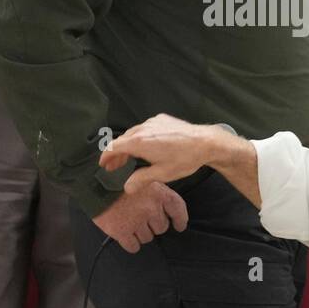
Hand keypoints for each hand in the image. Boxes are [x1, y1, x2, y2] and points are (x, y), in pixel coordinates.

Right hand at [92, 182, 187, 253]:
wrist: (94, 181)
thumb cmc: (118, 178)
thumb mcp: (142, 178)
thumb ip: (155, 192)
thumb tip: (165, 208)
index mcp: (158, 193)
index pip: (178, 209)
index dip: (180, 220)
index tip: (179, 225)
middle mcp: (151, 209)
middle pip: (161, 227)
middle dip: (154, 225)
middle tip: (143, 218)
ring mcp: (137, 221)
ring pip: (148, 238)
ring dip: (141, 233)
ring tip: (131, 222)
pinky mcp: (122, 231)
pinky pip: (134, 246)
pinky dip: (131, 243)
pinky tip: (126, 235)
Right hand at [101, 114, 220, 194]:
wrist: (205, 142)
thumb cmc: (184, 159)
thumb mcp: (161, 173)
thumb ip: (140, 179)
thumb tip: (126, 188)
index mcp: (139, 142)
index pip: (113, 147)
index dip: (105, 156)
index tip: (103, 164)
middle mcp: (143, 128)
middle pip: (122, 140)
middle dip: (116, 153)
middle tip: (113, 166)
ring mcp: (153, 122)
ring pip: (133, 133)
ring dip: (127, 145)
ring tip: (128, 158)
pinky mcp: (162, 119)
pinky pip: (145, 128)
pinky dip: (139, 137)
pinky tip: (144, 147)